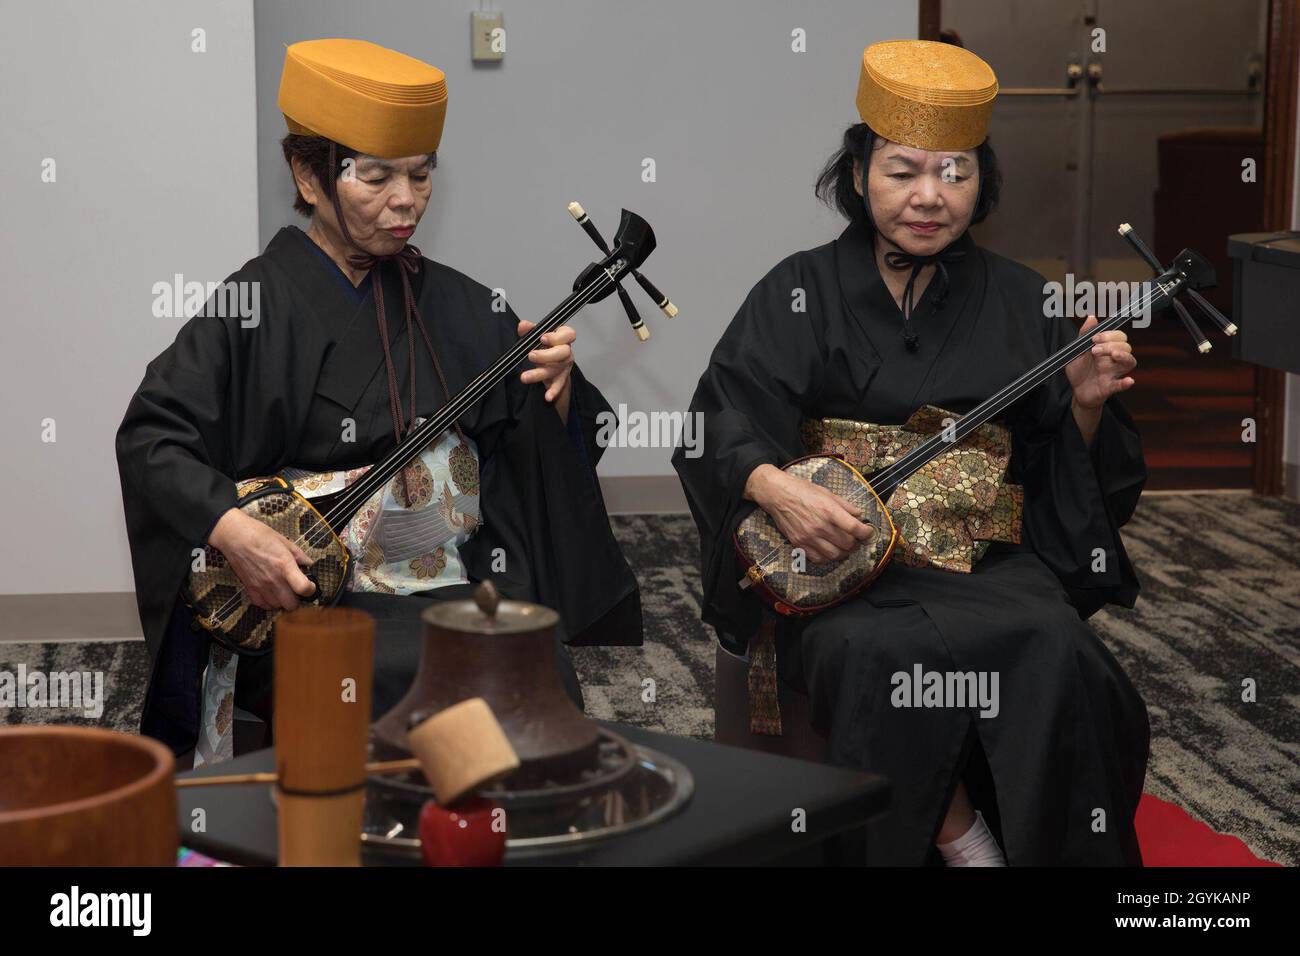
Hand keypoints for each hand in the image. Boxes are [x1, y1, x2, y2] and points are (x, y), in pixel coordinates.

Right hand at [207, 508, 316, 611]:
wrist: (234, 536)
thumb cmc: (259, 535)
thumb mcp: (284, 541)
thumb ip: (299, 555)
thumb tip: (309, 564)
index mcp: (285, 564)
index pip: (303, 588)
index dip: (311, 589)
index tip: (310, 585)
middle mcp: (273, 579)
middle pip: (291, 604)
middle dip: (297, 598)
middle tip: (296, 588)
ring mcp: (260, 586)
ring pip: (277, 606)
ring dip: (283, 600)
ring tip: (283, 589)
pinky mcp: (249, 588)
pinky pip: (262, 605)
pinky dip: (269, 602)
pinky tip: (271, 592)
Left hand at [517, 319, 574, 403]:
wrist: (550, 363)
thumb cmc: (545, 347)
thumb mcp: (536, 336)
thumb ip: (530, 330)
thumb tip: (523, 325)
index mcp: (563, 338)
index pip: (569, 334)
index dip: (557, 336)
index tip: (543, 338)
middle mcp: (566, 352)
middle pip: (563, 352)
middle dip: (546, 355)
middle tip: (531, 355)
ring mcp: (565, 366)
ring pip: (556, 369)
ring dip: (540, 374)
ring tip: (525, 377)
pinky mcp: (561, 379)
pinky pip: (558, 385)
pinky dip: (553, 391)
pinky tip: (547, 397)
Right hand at [744, 464, 875, 564]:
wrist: (777, 495)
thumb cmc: (802, 490)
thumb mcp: (827, 492)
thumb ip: (845, 506)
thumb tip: (859, 515)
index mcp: (829, 510)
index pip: (855, 528)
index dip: (866, 533)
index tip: (868, 532)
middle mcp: (820, 526)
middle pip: (847, 544)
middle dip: (856, 542)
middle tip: (856, 538)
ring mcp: (809, 537)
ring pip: (835, 555)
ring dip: (844, 552)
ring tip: (844, 546)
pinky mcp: (799, 544)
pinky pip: (818, 559)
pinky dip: (828, 558)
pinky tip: (829, 550)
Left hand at [1066, 315, 1135, 410]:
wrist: (1076, 392)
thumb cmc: (1080, 371)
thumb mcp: (1077, 351)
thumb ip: (1084, 335)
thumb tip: (1091, 317)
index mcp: (1107, 349)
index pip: (1119, 336)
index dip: (1109, 335)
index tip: (1094, 338)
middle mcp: (1114, 360)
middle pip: (1126, 347)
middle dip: (1111, 345)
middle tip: (1095, 350)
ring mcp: (1114, 373)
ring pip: (1130, 362)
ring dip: (1123, 356)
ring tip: (1113, 355)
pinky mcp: (1110, 387)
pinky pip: (1121, 385)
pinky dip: (1125, 382)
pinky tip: (1128, 380)